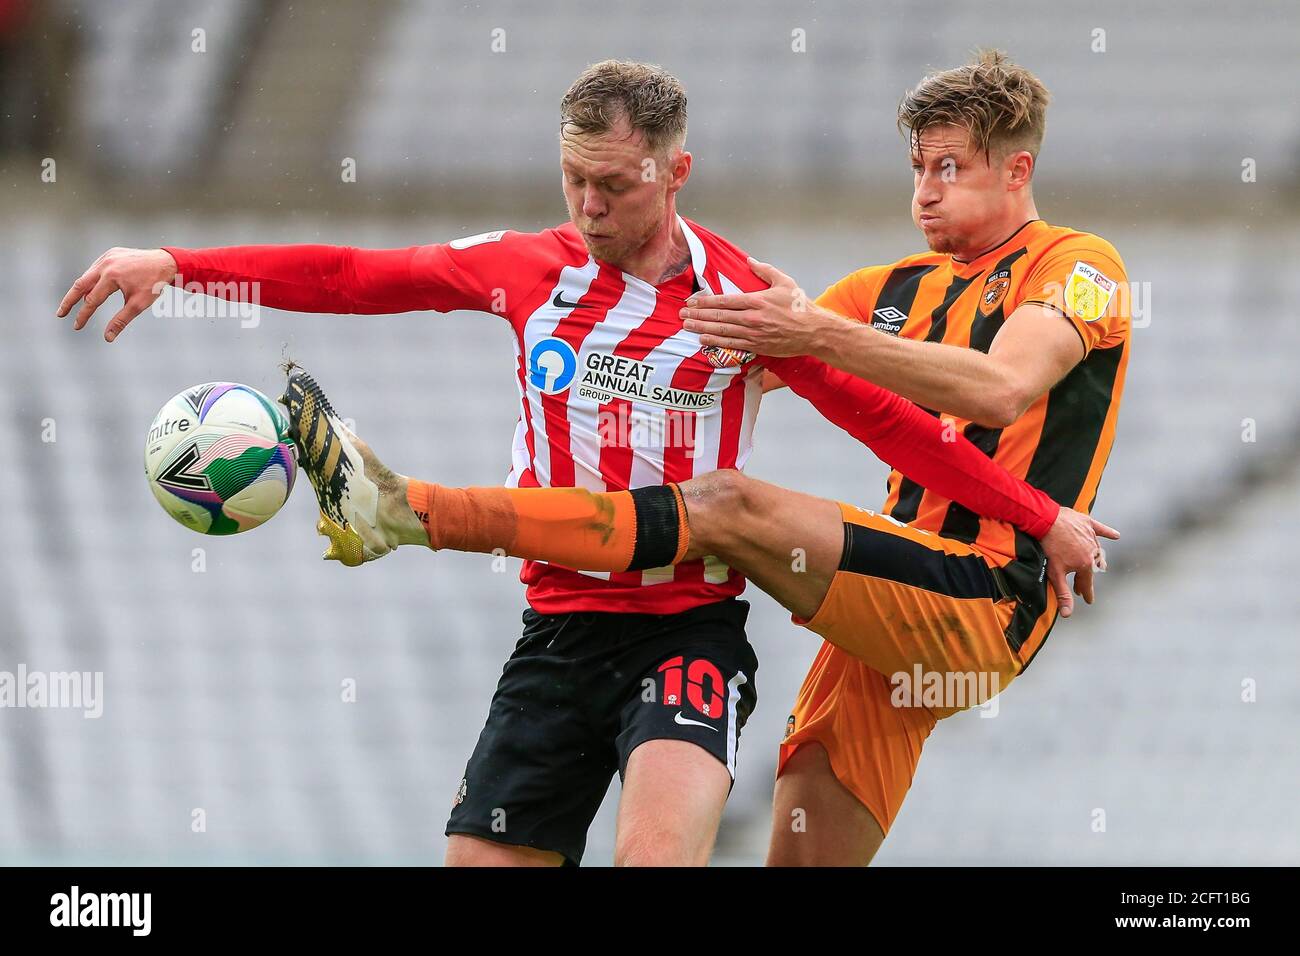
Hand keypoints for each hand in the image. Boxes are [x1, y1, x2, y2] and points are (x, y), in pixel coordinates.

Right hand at [56, 247, 177, 341]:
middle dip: (69, 301)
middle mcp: (105, 264)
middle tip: (60, 314)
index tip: (76, 327)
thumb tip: (107, 338)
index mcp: (111, 276)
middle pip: (80, 285)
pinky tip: (90, 289)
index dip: (83, 315)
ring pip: (87, 276)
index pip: (92, 300)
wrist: (166, 263)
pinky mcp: (110, 254)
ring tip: (73, 304)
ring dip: (80, 290)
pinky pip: (96, 268)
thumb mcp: (138, 305)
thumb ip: (120, 321)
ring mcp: (107, 257)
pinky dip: (91, 279)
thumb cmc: (154, 285)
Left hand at [680, 257, 830, 357]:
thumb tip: (749, 260)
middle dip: (698, 315)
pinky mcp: (757, 347)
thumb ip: (764, 271)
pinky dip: (716, 342)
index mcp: (757, 300)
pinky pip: (732, 344)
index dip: (705, 301)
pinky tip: (704, 339)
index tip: (691, 301)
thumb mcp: (784, 282)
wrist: (814, 331)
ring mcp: (754, 334)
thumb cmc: (800, 306)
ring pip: (722, 331)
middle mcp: (752, 318)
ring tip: (687, 326)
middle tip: (681, 314)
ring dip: (702, 328)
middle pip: (719, 316)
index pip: (724, 300)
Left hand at [1039, 507, 1119, 617]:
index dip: (1086, 593)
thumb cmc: (1048, 547)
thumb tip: (1068, 614)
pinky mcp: (1087, 523)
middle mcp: (1092, 551)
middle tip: (1078, 586)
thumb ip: (1063, 594)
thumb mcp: (1054, 573)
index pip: (1086, 583)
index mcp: (1085, 564)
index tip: (1088, 600)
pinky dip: (1108, 533)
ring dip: (1094, 559)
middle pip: (1091, 568)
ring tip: (1092, 566)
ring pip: (1096, 551)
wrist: (1045, 520)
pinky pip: (1101, 529)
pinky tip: (1116, 535)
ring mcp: (1091, 536)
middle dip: (1085, 578)